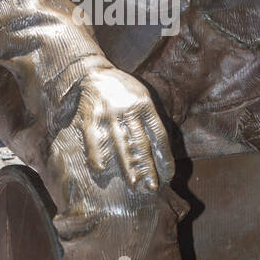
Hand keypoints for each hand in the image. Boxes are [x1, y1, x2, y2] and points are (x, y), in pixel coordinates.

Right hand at [72, 67, 173, 191]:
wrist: (93, 73)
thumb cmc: (122, 89)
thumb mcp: (142, 97)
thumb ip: (149, 120)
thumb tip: (159, 152)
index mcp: (145, 105)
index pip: (159, 135)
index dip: (165, 157)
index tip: (168, 175)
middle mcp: (128, 110)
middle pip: (141, 143)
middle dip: (148, 168)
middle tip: (153, 187)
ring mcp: (109, 115)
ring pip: (121, 145)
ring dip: (127, 167)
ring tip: (134, 184)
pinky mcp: (91, 118)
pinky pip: (94, 140)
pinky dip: (97, 156)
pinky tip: (101, 171)